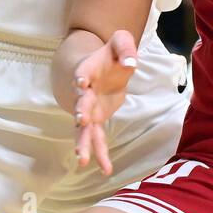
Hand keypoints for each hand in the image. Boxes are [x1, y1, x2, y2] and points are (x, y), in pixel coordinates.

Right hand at [73, 31, 138, 174]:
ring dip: (84, 142)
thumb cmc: (110, 55)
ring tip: (82, 159)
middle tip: (81, 119)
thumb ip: (125, 47)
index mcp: (88, 71)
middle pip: (81, 103)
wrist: (101, 68)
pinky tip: (106, 170)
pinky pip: (97, 139)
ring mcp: (89, 109)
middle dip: (81, 111)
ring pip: (84, 129)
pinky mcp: (96, 121)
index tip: (81, 82)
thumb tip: (131, 63)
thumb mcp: (120, 42)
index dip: (82, 77)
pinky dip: (101, 154)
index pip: (83, 72)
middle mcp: (84, 93)